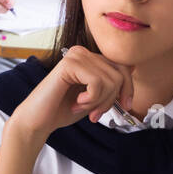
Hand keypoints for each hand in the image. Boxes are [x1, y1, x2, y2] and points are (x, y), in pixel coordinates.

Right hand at [9, 45, 134, 142]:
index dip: (128, 89)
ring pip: (110, 80)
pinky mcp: (69, 64)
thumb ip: (111, 82)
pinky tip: (77, 102)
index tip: (122, 106)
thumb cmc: (63, 109)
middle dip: (111, 99)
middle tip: (96, 113)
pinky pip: (97, 82)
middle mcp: (83, 52)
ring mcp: (76, 56)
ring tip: (83, 107)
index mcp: (89, 58)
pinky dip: (91, 99)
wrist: (39, 120)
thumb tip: (133, 67)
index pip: (124, 67)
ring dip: (99, 101)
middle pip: (120, 74)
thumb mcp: (96, 96)